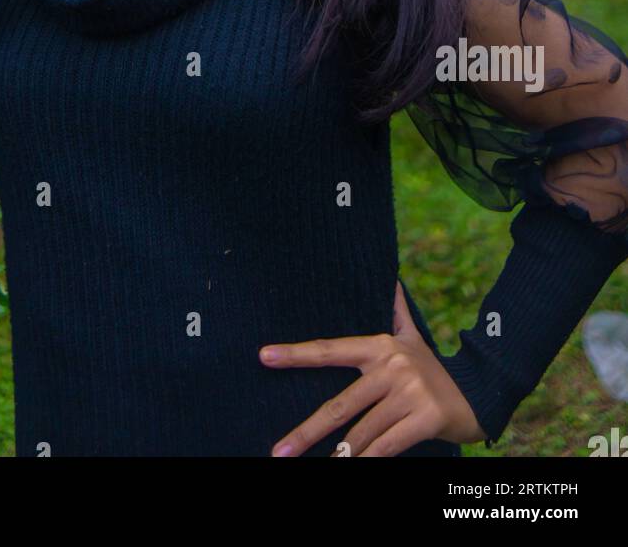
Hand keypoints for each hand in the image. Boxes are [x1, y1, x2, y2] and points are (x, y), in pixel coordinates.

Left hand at [260, 280, 485, 456]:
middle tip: (278, 451)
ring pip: (362, 432)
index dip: (296, 353)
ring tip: (312, 468)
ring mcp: (409, 393)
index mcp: (381, 347)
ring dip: (337, 455)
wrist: (480, 392)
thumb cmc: (434, 369)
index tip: (264, 356)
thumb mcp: (413, 337)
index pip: (330, 350)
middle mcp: (391, 367)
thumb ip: (397, 311)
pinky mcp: (425, 418)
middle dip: (306, 431)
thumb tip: (390, 276)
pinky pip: (387, 446)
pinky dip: (367, 460)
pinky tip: (349, 468)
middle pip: (340, 405)